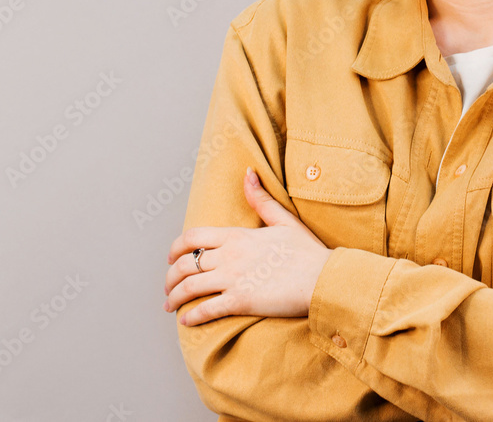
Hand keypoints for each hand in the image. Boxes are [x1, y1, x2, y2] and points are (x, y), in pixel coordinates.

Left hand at [163, 167, 332, 325]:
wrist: (324, 278)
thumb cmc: (307, 251)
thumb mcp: (284, 220)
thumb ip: (261, 198)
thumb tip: (248, 172)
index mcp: (237, 235)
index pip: (192, 237)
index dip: (175, 248)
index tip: (171, 257)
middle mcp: (230, 256)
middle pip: (184, 264)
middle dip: (170, 277)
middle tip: (168, 286)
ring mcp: (234, 279)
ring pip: (189, 288)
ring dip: (174, 298)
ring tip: (170, 305)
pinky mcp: (241, 302)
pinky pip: (206, 310)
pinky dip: (191, 316)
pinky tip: (186, 321)